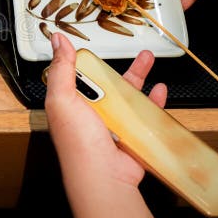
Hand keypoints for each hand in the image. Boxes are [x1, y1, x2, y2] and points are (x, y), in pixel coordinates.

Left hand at [44, 33, 167, 187]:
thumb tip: (57, 40)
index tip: (95, 49)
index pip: (78, 78)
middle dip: (122, 67)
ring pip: (128, 97)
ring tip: (149, 60)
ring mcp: (113, 125)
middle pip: (108, 85)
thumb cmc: (78, 143)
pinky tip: (159, 90)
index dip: (86, 63)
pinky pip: (144, 116)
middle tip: (134, 52)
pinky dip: (154, 102)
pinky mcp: (131, 136)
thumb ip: (61, 68)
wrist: (102, 176)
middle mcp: (91, 115)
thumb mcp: (62, 98)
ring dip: (140, 78)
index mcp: (71, 104)